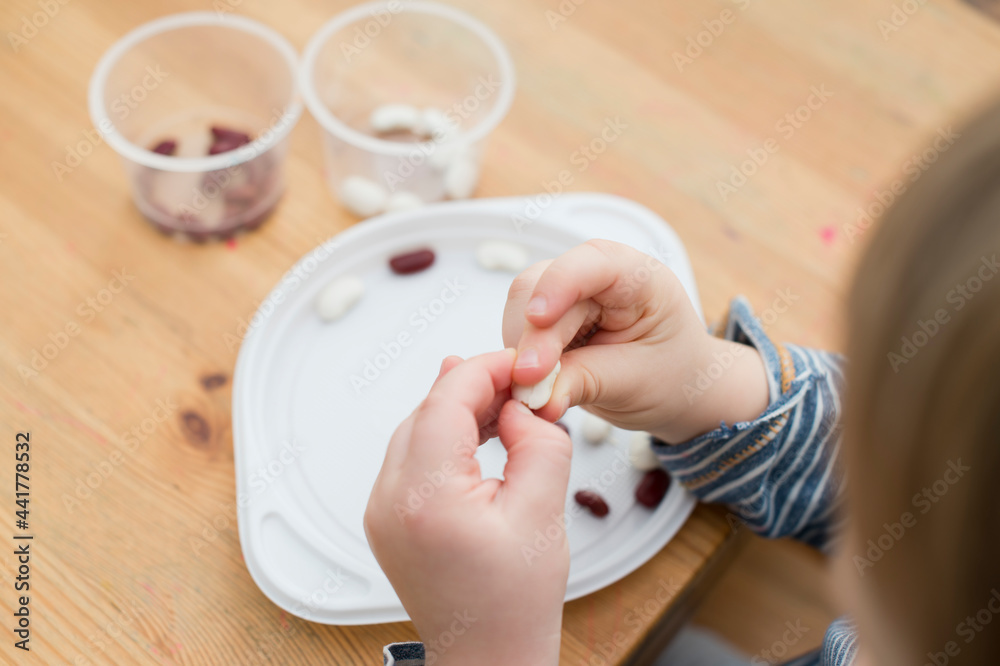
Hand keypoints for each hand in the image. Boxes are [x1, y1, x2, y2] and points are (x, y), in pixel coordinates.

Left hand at [365, 349, 570, 665]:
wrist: (487, 652)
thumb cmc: (513, 601)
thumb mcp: (543, 512)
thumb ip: (536, 443)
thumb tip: (517, 405)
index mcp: (425, 497)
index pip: (445, 401)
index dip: (484, 370)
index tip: (518, 364)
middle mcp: (389, 500)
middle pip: (425, 411)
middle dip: (473, 387)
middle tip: (519, 384)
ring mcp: (381, 509)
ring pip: (416, 429)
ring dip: (458, 410)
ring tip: (506, 407)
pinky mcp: (386, 516)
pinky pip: (411, 455)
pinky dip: (444, 437)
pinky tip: (477, 434)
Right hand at [503, 240, 768, 442]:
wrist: (676, 388)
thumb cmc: (671, 375)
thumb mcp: (635, 383)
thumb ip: (583, 384)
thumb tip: (534, 395)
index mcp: (638, 277)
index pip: (592, 262)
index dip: (559, 284)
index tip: (537, 319)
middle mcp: (598, 276)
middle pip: (541, 284)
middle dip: (532, 337)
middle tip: (529, 384)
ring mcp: (569, 293)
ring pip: (519, 306)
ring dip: (521, 350)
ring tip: (539, 389)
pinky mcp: (549, 315)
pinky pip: (517, 329)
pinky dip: (519, 357)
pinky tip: (537, 382)